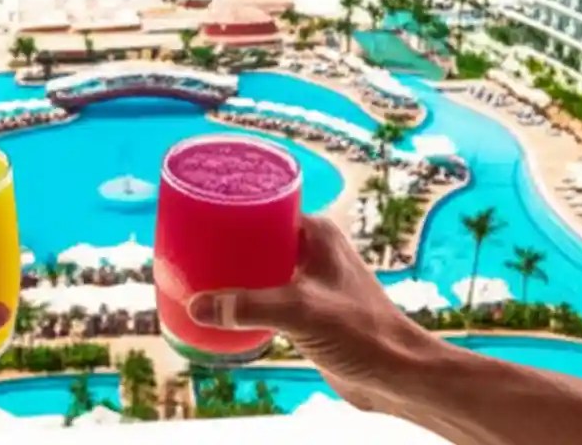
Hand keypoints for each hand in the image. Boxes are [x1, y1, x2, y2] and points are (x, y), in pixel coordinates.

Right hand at [187, 216, 435, 413]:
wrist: (396, 375)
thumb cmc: (363, 332)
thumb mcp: (301, 311)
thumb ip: (250, 306)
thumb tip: (198, 307)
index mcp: (317, 233)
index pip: (264, 206)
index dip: (230, 209)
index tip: (196, 213)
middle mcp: (313, 250)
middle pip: (257, 236)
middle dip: (223, 243)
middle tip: (185, 249)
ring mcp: (310, 280)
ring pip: (260, 267)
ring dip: (231, 273)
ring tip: (194, 277)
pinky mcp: (307, 310)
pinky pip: (266, 295)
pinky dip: (243, 299)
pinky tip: (220, 310)